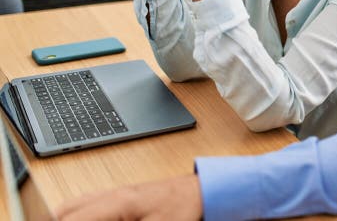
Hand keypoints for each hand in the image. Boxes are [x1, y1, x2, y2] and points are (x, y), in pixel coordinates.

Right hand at [55, 174, 202, 220]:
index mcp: (117, 202)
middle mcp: (111, 194)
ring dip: (65, 219)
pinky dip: (77, 216)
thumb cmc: (182, 207)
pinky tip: (81, 220)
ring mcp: (114, 194)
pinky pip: (86, 205)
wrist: (199, 192)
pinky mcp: (119, 198)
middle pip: (65, 211)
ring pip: (73, 207)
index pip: (73, 219)